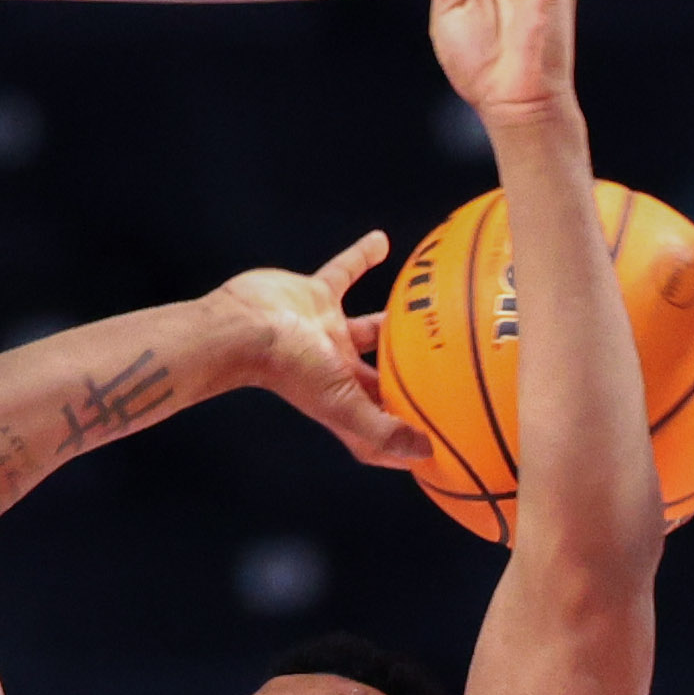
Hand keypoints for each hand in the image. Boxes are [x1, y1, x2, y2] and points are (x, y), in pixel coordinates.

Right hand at [220, 233, 432, 467]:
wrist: (243, 327)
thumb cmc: (288, 369)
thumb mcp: (341, 405)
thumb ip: (382, 430)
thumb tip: (425, 452)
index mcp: (344, 400)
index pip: (383, 426)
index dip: (407, 437)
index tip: (442, 438)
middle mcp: (338, 369)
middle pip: (383, 377)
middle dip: (412, 377)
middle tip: (450, 368)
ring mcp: (326, 332)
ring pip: (371, 327)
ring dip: (395, 321)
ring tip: (428, 309)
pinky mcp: (315, 297)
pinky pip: (345, 273)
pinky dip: (361, 257)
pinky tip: (381, 242)